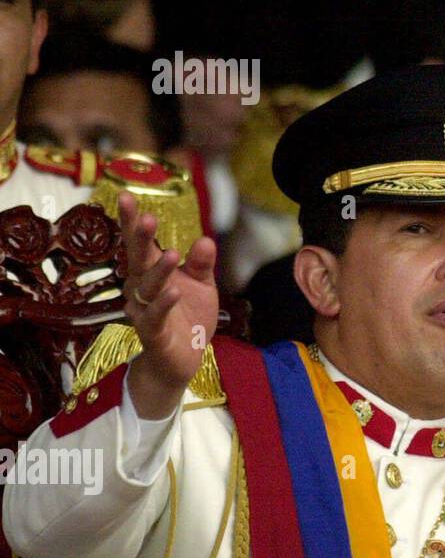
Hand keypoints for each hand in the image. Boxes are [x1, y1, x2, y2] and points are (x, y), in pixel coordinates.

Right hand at [119, 192, 218, 418]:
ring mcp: (144, 311)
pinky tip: (174, 291)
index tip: (126, 196)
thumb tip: (205, 240)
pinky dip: (164, 304)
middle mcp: (141, 289)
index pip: (140, 244)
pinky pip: (155, 317)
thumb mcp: (202, 286)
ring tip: (173, 253)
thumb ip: (202, 265)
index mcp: (152, 273)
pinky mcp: (153, 334)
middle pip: (137, 260)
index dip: (132, 222)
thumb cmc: (188, 317)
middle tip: (144, 217)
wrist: (183, 361)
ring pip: (147, 288)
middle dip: (139, 239)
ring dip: (159, 270)